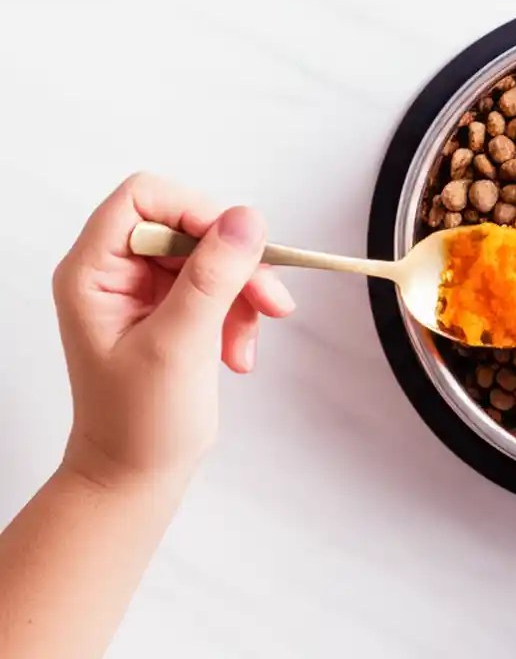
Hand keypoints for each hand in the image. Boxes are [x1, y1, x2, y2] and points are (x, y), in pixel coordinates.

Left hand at [52, 173, 294, 485]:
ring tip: (247, 342)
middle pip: (188, 227)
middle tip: (266, 300)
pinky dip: (239, 314)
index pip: (144, 199)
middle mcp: (114, 273)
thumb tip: (247, 220)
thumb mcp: (179, 344)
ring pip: (212, 257)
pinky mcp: (173, 310)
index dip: (195, 212)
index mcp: (92, 272)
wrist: (137, 475)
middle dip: (233, 264)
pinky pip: (220, 286)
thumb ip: (213, 277)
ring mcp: (144, 292)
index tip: (236, 247)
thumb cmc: (138, 423)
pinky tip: (238, 352)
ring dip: (242, 294)